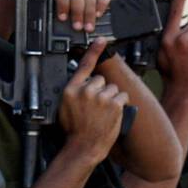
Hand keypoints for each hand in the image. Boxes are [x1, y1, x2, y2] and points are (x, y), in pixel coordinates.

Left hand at [52, 0, 109, 32]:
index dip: (63, 4)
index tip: (63, 18)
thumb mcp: (57, 14)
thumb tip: (59, 22)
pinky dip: (101, 4)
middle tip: (77, 26)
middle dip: (77, 11)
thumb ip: (58, 15)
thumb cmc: (63, 15)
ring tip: (88, 27)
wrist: (76, 13)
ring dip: (89, 12)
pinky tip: (98, 15)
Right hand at [59, 38, 128, 162]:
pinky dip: (121, 105)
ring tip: (104, 113)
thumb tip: (82, 86)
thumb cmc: (74, 131)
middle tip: (96, 106)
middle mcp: (85, 91)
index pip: (83, 66)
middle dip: (102, 90)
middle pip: (101, 80)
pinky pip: (122, 97)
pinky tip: (113, 114)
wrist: (84, 146)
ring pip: (113, 89)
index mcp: (71, 90)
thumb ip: (73, 94)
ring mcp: (100, 97)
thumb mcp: (65, 109)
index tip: (101, 40)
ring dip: (112, 99)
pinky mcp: (114, 104)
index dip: (94, 51)